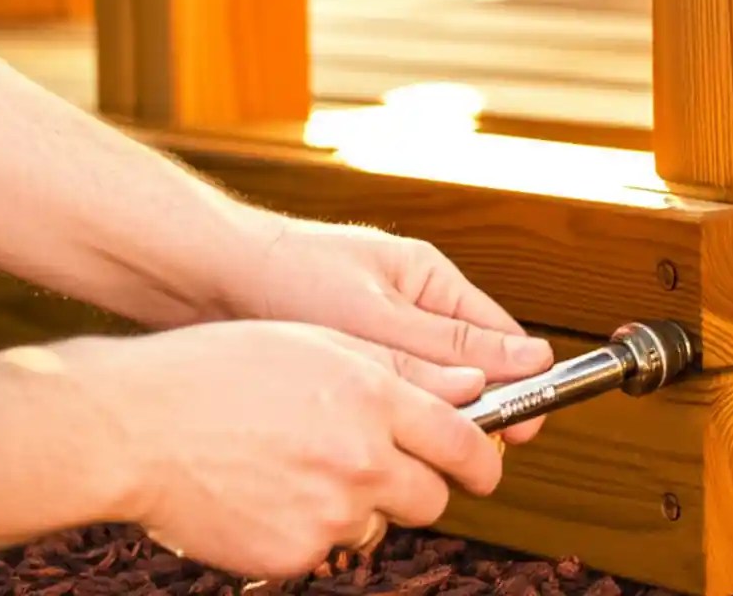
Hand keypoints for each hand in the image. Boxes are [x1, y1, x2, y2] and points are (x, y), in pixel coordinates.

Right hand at [54, 319, 502, 577]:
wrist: (129, 428)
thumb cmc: (218, 370)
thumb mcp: (317, 342)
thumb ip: (404, 367)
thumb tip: (473, 384)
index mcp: (373, 397)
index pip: (465, 441)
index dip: (483, 459)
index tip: (484, 466)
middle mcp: (362, 458)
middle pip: (432, 496)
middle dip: (421, 486)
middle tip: (385, 469)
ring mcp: (328, 512)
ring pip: (378, 523)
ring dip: (359, 505)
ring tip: (300, 469)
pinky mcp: (294, 554)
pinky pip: (328, 548)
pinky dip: (310, 529)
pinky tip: (269, 493)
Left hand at [226, 214, 554, 443]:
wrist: (202, 275)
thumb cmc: (288, 275)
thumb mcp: (379, 315)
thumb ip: (451, 346)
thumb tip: (529, 362)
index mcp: (430, 279)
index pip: (497, 337)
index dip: (518, 385)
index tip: (524, 431)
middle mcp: (410, 305)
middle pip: (464, 369)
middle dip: (468, 411)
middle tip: (464, 457)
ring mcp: (376, 332)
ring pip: (423, 388)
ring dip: (423, 418)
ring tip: (414, 449)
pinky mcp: (342, 359)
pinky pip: (383, 396)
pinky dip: (386, 418)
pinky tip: (376, 440)